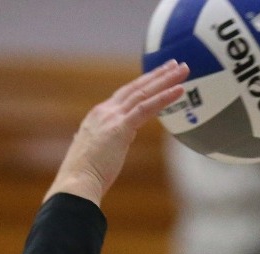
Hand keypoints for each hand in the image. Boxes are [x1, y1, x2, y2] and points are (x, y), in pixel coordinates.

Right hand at [47, 61, 190, 205]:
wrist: (75, 184)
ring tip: (183, 69)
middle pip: (135, 87)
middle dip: (156, 74)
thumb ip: (101, 143)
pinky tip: (179, 90)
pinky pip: (147, 108)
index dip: (142, 84)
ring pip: (143, 93)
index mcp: (97, 116)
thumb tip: (109, 143)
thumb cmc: (83, 176)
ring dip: (165, 79)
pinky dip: (165, 97)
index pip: (124, 95)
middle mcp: (104, 112)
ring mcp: (112, 118)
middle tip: (175, 64)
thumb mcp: (93, 153)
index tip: (156, 75)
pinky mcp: (120, 128)